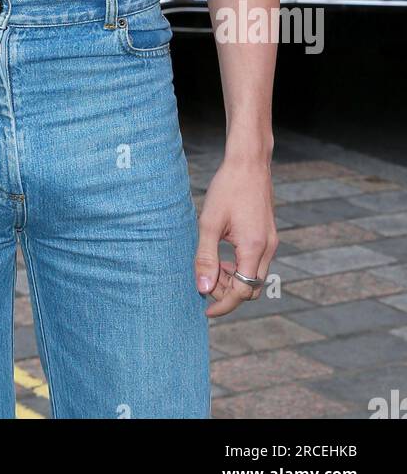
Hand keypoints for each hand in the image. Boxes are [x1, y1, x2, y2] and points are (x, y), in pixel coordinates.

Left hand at [194, 157, 277, 316]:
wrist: (249, 162)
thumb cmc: (227, 188)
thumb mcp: (209, 223)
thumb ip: (205, 258)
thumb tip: (203, 289)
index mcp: (254, 248)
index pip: (242, 292)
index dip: (224, 305)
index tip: (206, 311)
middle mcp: (267, 248)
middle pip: (251, 288)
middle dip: (228, 292)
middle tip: (205, 281)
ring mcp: (270, 241)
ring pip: (255, 275)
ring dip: (234, 279)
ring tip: (212, 266)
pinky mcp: (268, 234)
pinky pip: (256, 261)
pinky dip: (240, 266)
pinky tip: (222, 253)